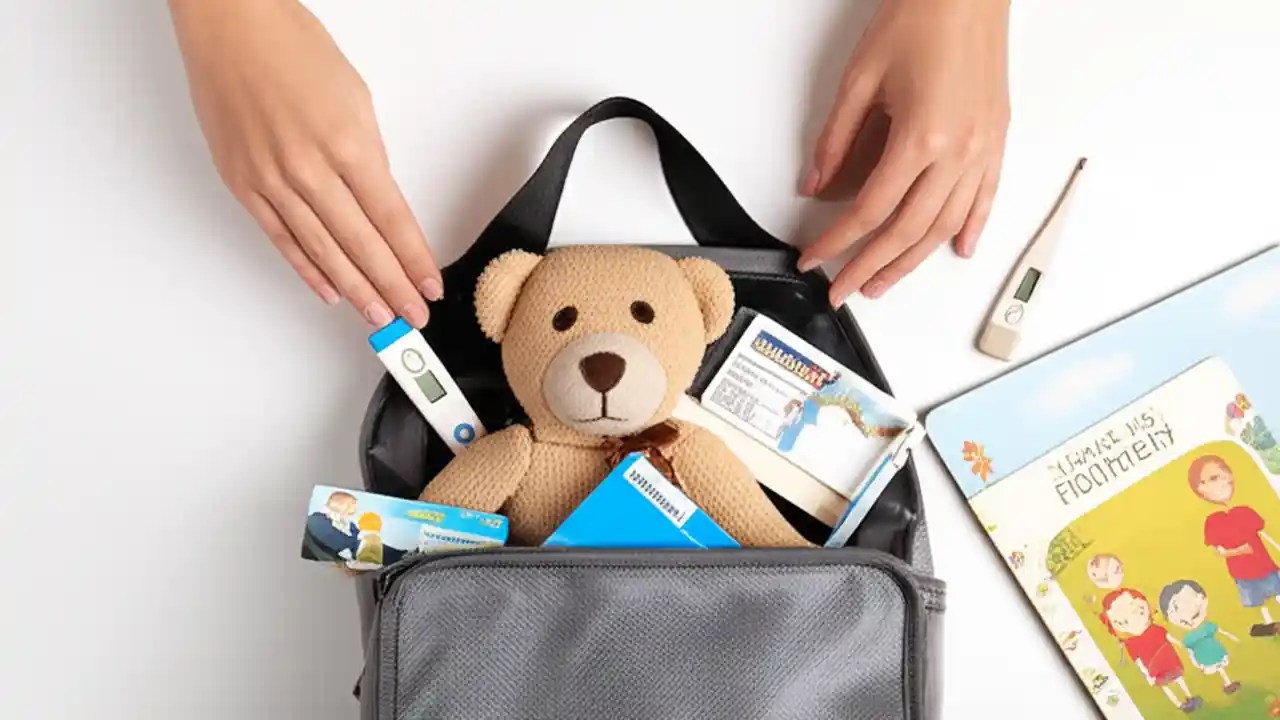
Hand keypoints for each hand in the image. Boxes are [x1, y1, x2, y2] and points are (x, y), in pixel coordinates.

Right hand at [169, 0, 441, 326]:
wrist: (229, 25)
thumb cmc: (293, 49)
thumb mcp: (355, 100)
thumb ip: (366, 156)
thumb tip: (377, 204)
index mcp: (347, 145)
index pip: (391, 220)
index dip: (413, 260)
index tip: (429, 285)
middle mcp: (308, 169)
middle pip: (361, 245)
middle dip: (392, 286)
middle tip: (412, 317)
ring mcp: (271, 180)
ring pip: (322, 250)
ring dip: (355, 289)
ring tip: (379, 316)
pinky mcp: (242, 184)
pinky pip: (281, 238)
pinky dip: (307, 269)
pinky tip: (329, 290)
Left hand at [798, 0, 1010, 304]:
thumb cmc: (921, 17)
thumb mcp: (861, 79)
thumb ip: (836, 140)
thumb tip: (815, 183)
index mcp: (921, 137)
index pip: (869, 210)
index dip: (837, 242)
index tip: (815, 258)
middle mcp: (959, 151)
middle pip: (907, 230)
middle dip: (870, 267)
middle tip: (845, 289)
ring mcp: (984, 148)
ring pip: (946, 225)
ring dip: (913, 260)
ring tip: (884, 281)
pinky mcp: (997, 139)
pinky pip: (986, 198)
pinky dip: (970, 228)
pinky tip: (957, 249)